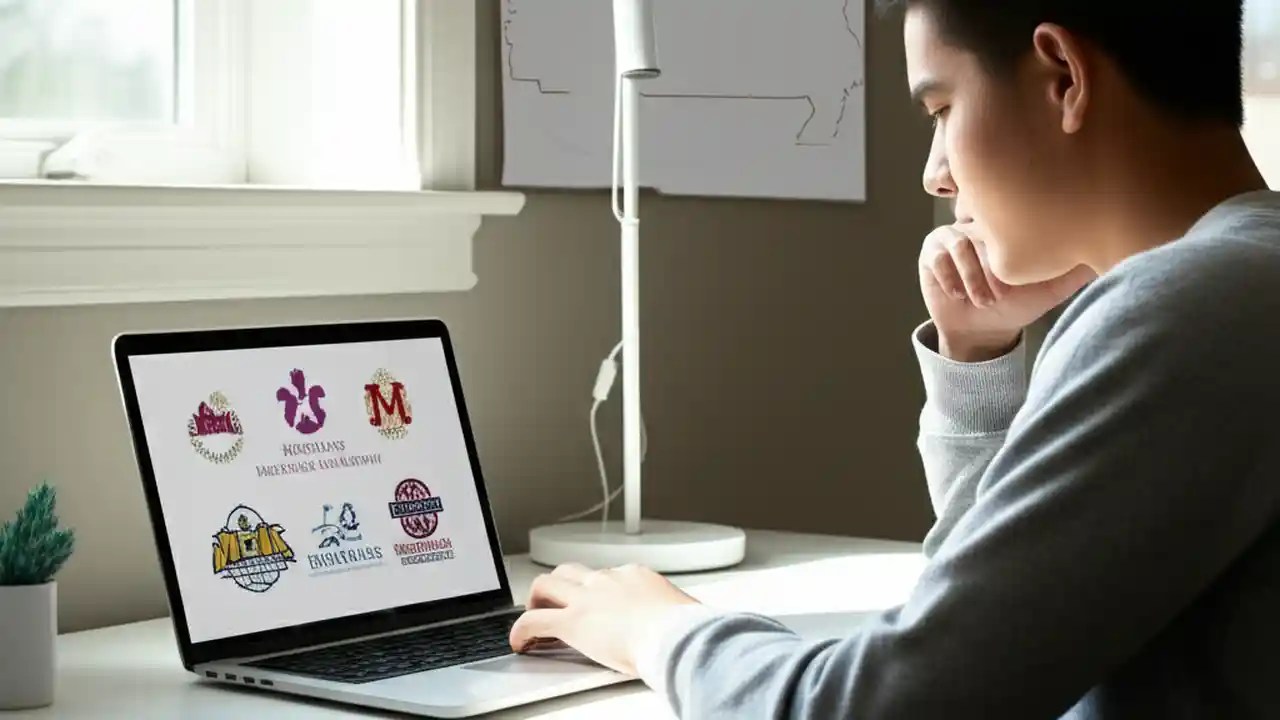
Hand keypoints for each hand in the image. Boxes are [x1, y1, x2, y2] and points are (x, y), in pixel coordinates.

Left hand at [509, 563, 700, 675]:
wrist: (675, 635)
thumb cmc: (686, 629)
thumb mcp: (685, 613)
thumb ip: (677, 613)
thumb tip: (689, 621)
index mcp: (636, 576)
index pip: (608, 576)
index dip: (597, 591)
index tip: (598, 605)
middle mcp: (608, 580)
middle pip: (572, 570)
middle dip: (560, 584)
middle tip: (555, 601)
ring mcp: (587, 598)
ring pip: (546, 583)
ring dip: (536, 597)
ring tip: (533, 614)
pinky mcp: (571, 622)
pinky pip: (533, 620)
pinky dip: (521, 630)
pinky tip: (519, 642)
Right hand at [919, 224, 1095, 361]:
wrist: (985, 329)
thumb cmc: (1018, 304)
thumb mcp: (1052, 287)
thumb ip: (1076, 269)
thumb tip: (1110, 248)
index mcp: (1007, 225)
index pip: (1006, 211)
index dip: (1011, 242)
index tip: (1017, 278)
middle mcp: (979, 224)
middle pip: (982, 226)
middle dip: (992, 265)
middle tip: (1002, 295)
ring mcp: (952, 236)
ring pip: (959, 244)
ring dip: (973, 277)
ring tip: (985, 301)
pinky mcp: (931, 254)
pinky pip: (938, 257)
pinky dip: (951, 279)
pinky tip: (962, 296)